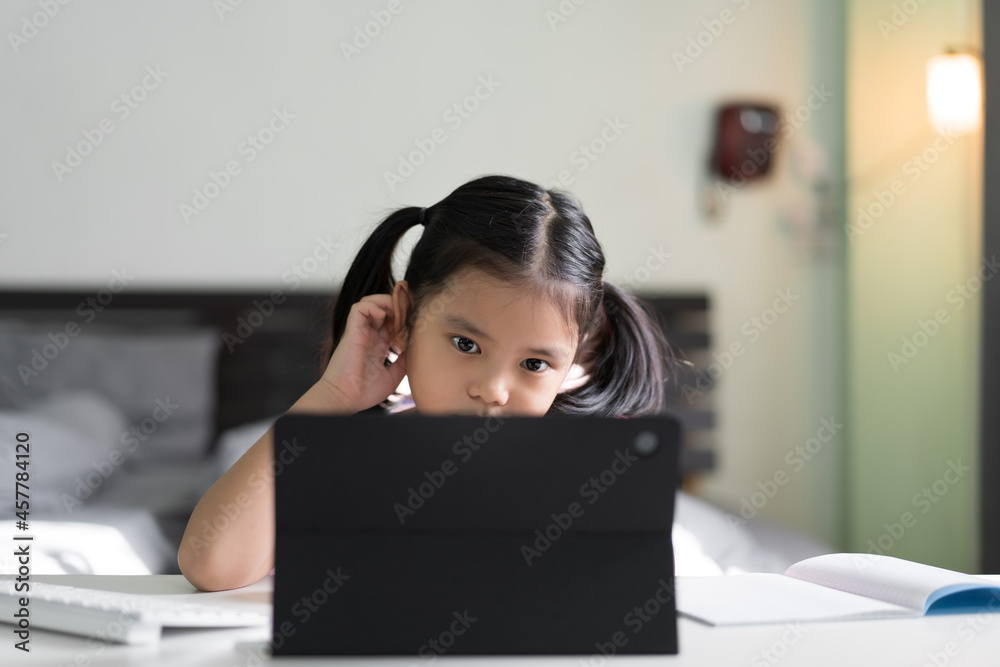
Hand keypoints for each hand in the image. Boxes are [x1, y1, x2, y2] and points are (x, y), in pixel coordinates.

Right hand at [317, 294, 406, 412]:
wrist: (345, 399)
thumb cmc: (365, 392)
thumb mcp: (393, 375)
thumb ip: (404, 362)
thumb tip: (416, 349)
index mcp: (378, 345)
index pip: (392, 322)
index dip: (404, 317)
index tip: (417, 319)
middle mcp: (369, 336)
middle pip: (384, 309)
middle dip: (398, 305)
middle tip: (411, 309)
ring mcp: (360, 332)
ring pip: (370, 303)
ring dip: (385, 301)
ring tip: (397, 308)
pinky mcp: (352, 331)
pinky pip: (359, 308)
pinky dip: (372, 305)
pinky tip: (383, 314)